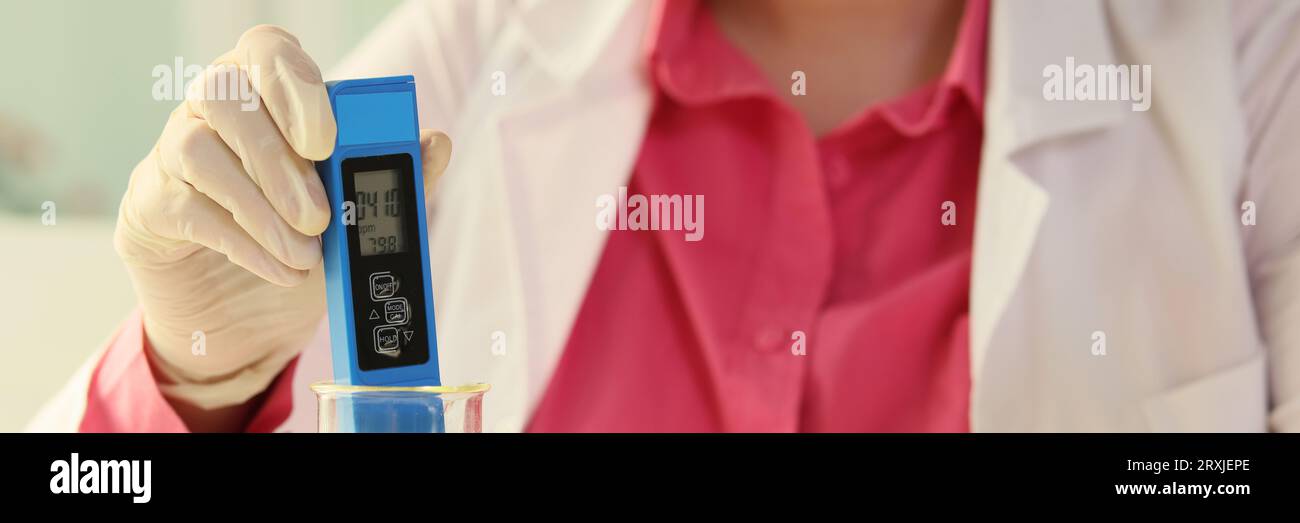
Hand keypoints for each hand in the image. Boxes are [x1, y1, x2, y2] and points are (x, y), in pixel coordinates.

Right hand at [115, 25, 451, 412]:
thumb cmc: (304, 235)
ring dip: (261, 209)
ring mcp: (174, 148)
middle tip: (319, 217)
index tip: (324, 142)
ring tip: (305, 254)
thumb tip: (438, 142)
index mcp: (268, 88)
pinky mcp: (153, 202)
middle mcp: (214, 105)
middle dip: (279, 162)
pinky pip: (186, 208)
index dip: (294, 87)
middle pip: (227, 98)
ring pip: (200, 150)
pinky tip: (278, 267)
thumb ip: (396, 173)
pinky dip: (241, 242)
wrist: (245, 307)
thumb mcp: (357, 208)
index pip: (267, 50)